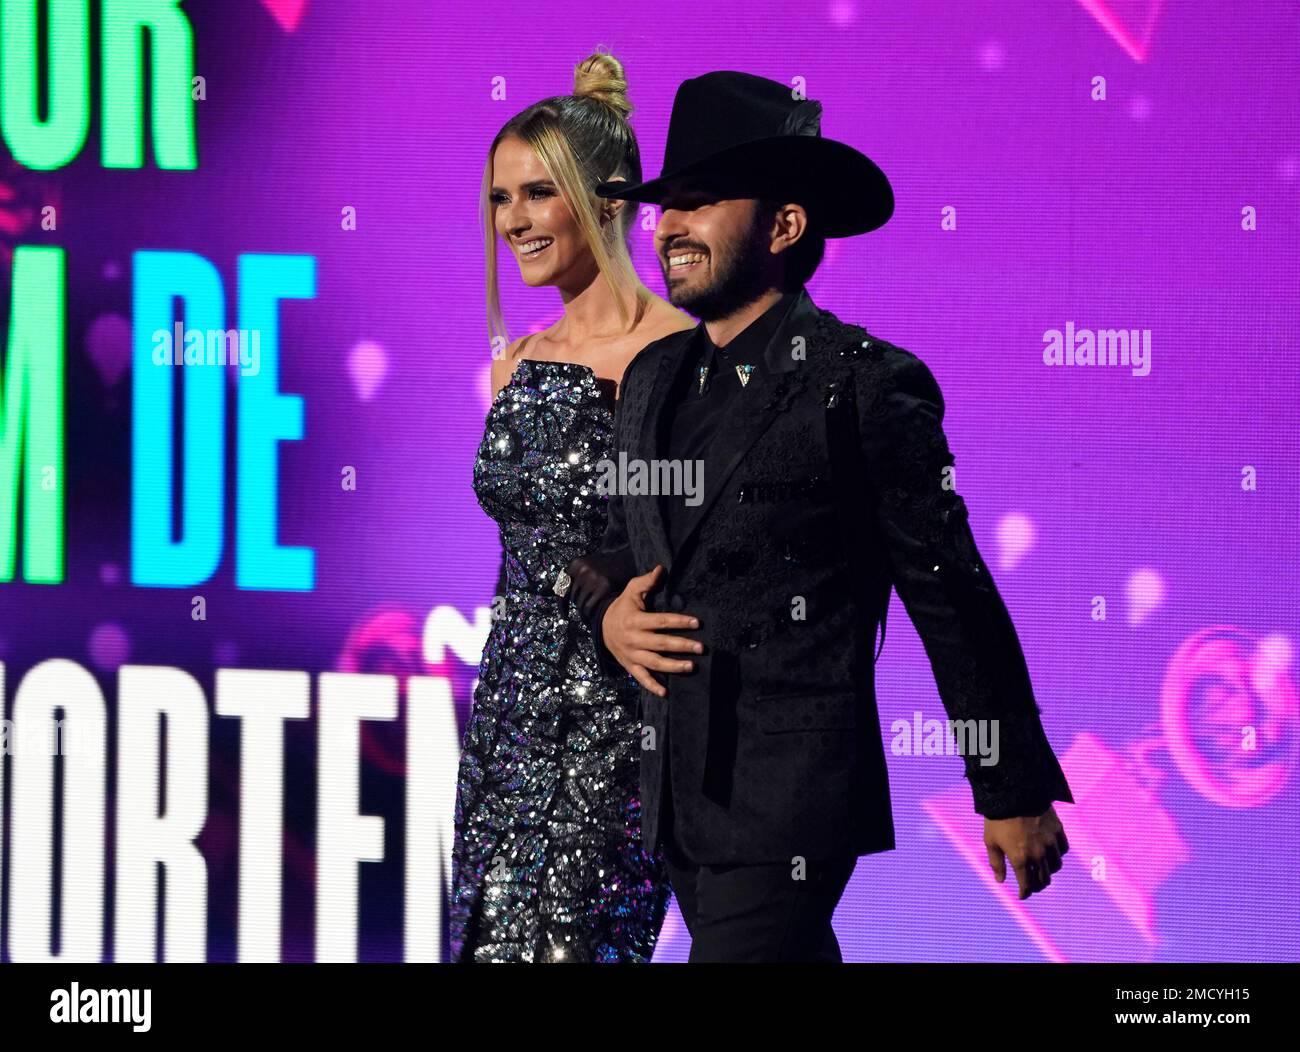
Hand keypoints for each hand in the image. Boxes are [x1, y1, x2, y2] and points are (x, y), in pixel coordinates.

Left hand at [562, 550, 630, 622]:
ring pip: (580, 604)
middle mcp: (582, 569)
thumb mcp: (586, 566)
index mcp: (575, 563)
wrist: (627, 559)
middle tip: (588, 607)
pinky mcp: (603, 586)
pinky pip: (589, 607)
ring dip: (586, 611)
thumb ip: (571, 578)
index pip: (561, 587)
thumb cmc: (605, 566)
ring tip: (594, 610)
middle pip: (572, 598)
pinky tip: (596, 616)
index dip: (561, 604)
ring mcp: (593, 578)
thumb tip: (545, 591)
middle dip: (579, 605)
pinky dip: (590, 615)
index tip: (563, 615)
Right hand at [601, 565, 701, 697]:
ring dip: (673, 666)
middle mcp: (632, 639)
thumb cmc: (622, 607)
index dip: (679, 622)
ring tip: (691, 667)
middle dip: (681, 646)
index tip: (697, 623)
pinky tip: (666, 693)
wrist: (601, 626)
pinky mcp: (630, 666)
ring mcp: (631, 655)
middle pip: (660, 644)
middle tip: (701, 648)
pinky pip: (641, 678)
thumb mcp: (631, 590)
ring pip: (653, 663)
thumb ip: (646, 581)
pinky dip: (652, 686)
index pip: (660, 621)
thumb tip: (661, 569)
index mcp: (634, 620)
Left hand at [983, 805, 1068, 899]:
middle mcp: (1038, 854)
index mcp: (1020, 859)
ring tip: (1042, 870)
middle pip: (1043, 880)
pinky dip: (1057, 856)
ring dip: (1048, 872)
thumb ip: (996, 863)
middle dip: (1037, 886)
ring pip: (1055, 867)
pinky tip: (1051, 854)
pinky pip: (1063, 850)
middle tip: (1032, 885)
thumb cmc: (998, 818)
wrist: (1013, 793)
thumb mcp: (990, 841)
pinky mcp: (1057, 831)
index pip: (1026, 885)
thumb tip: (1000, 881)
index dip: (1025, 893)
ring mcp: (1050, 843)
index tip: (1022, 895)